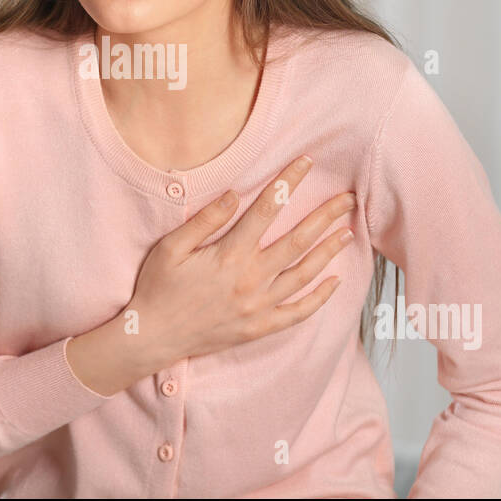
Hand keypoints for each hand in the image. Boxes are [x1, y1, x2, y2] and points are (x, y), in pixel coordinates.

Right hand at [124, 155, 355, 366]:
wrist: (152, 337)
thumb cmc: (158, 288)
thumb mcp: (171, 248)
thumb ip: (205, 221)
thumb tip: (234, 194)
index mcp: (230, 255)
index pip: (267, 209)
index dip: (289, 182)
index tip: (307, 162)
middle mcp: (251, 279)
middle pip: (298, 240)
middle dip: (325, 216)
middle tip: (348, 199)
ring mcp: (258, 306)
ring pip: (305, 274)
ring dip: (329, 251)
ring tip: (347, 232)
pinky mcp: (259, 327)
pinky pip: (298, 312)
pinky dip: (320, 298)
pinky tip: (335, 282)